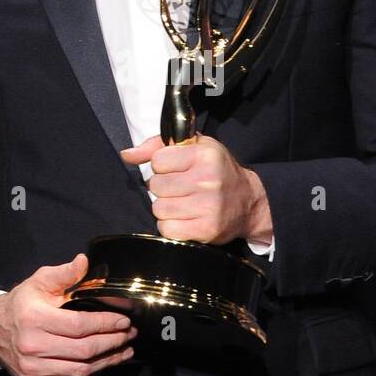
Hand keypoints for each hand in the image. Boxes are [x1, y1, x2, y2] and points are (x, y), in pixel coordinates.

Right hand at [0, 253, 137, 375]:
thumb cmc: (20, 304)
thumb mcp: (38, 282)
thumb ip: (63, 273)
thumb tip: (84, 262)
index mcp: (35, 319)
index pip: (80, 325)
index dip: (106, 324)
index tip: (124, 321)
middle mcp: (32, 346)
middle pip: (84, 350)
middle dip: (112, 343)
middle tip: (128, 335)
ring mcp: (32, 368)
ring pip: (80, 370)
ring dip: (107, 361)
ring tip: (123, 350)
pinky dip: (90, 373)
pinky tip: (102, 362)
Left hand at [120, 134, 272, 244]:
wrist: (249, 202)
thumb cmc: (217, 170)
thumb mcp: (195, 147)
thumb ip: (157, 146)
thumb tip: (126, 154)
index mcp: (204, 154)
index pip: (158, 161)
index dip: (162, 166)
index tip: (175, 169)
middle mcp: (207, 179)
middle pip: (156, 186)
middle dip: (163, 188)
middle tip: (179, 188)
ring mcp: (207, 206)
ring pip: (159, 208)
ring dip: (166, 208)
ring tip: (183, 203)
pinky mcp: (206, 229)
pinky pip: (167, 229)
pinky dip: (171, 225)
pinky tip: (185, 218)